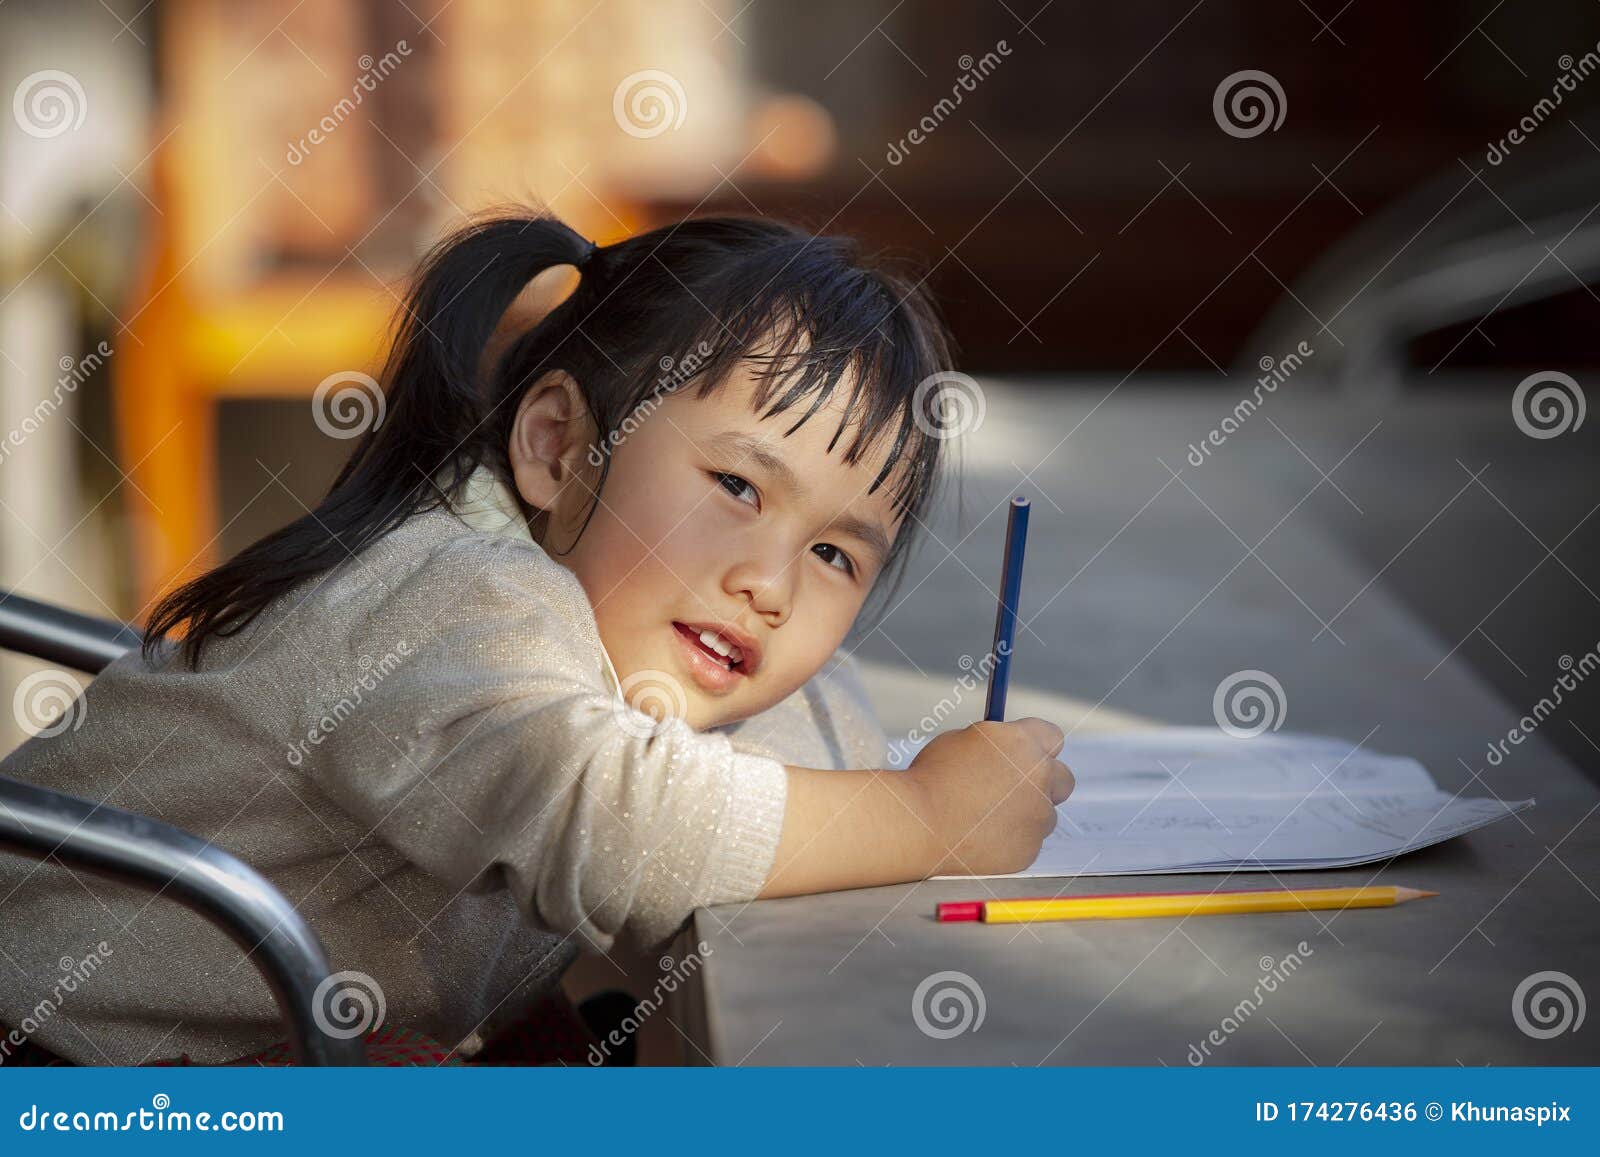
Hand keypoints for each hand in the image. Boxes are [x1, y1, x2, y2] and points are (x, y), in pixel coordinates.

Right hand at [906, 717, 1073, 875]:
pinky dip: (1011, 840)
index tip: (1028, 754)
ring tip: (983, 818)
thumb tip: (1007, 749)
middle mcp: (1039, 777)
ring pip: (1043, 814)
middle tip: (1018, 787)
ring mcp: (1038, 816)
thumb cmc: (929, 779)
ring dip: (1025, 814)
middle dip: (1045, 782)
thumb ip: (994, 744)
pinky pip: (1028, 841)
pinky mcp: (1030, 849)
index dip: (1038, 746)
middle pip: (1063, 778)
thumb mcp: (960, 741)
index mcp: (1021, 743)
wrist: (918, 825)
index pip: (1053, 737)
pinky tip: (979, 837)